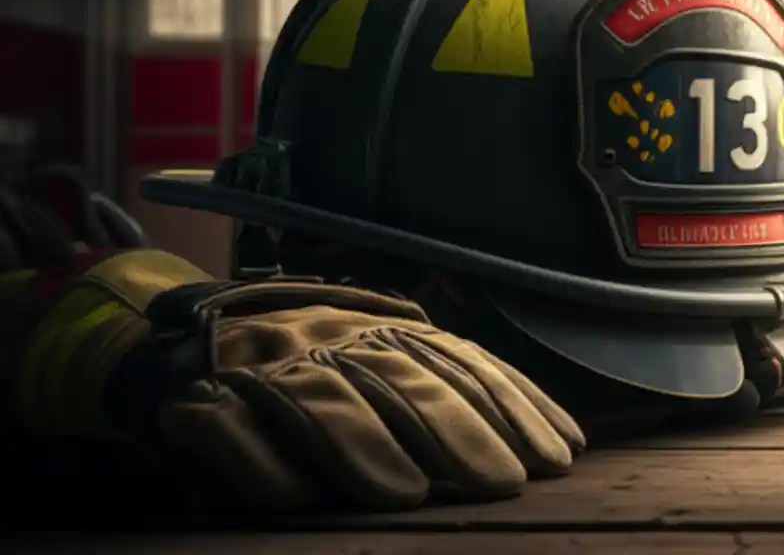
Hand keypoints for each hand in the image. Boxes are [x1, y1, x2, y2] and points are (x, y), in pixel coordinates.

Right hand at [8, 249, 584, 512]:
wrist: (184, 337)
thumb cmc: (312, 363)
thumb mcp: (386, 359)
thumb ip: (454, 387)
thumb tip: (555, 438)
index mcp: (382, 327)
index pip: (458, 362)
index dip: (510, 405)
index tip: (557, 453)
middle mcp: (330, 337)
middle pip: (400, 378)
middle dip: (455, 429)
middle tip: (503, 482)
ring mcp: (263, 363)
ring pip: (319, 399)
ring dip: (364, 447)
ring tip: (407, 496)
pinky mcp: (197, 398)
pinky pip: (228, 425)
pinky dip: (259, 459)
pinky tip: (294, 498)